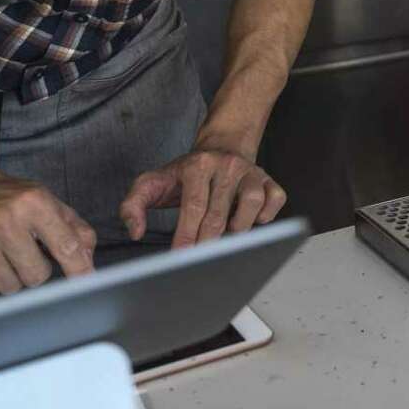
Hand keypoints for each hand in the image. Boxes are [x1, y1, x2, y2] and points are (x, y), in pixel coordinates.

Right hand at [0, 164, 95, 297]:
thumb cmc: (7, 197)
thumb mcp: (46, 201)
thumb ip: (74, 229)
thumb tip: (87, 262)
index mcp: (32, 203)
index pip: (65, 246)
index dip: (79, 268)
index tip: (86, 282)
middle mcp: (3, 221)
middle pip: (37, 276)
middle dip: (35, 269)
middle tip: (24, 251)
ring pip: (10, 288)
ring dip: (10, 277)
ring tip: (2, 253)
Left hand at [119, 141, 287, 249]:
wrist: (220, 148)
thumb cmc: (185, 173)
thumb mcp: (152, 182)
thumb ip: (134, 205)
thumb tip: (135, 231)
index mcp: (197, 165)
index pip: (192, 207)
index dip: (186, 237)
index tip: (179, 258)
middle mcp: (226, 165)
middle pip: (219, 213)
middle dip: (207, 243)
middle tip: (198, 260)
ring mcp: (250, 171)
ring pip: (252, 203)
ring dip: (239, 227)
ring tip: (226, 234)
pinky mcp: (268, 179)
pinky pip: (275, 199)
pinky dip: (265, 215)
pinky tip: (250, 221)